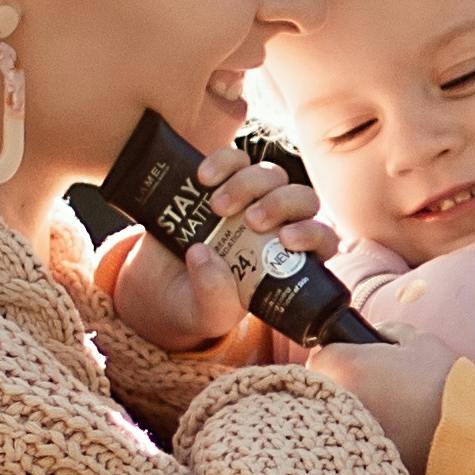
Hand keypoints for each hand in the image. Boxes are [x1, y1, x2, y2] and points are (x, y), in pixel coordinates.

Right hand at [105, 144, 332, 349]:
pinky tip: (204, 179)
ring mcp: (248, 201)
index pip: (322, 239)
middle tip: (251, 220)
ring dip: (250, 183)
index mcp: (285, 262)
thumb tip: (206, 255)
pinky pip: (235, 159)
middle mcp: (274, 227)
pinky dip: (224, 161)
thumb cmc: (193, 303)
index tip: (285, 239)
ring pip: (272, 174)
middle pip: (302, 198)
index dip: (313, 233)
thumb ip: (214, 299)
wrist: (153, 284)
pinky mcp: (220, 182)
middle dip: (282, 203)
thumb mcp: (205, 315)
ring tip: (217, 207)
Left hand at [308, 331, 453, 472]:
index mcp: (346, 366)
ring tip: (380, 410)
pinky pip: (346, 438)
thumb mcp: (419, 342)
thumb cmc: (442, 383)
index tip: (357, 358)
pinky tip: (385, 431)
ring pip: (329, 415)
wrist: (464, 435)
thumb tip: (376, 335)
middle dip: (340, 382)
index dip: (341, 353)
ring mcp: (341, 431)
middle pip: (321, 387)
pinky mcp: (355, 456)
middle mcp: (335, 399)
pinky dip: (357, 434)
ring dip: (345, 410)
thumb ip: (389, 332)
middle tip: (370, 384)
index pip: (322, 354)